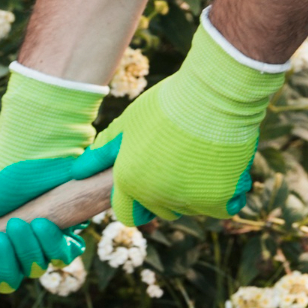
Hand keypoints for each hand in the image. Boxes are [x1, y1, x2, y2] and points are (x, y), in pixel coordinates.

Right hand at [0, 217, 86, 297]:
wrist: (30, 149)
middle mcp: (7, 251)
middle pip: (7, 282)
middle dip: (5, 263)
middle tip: (1, 236)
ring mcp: (35, 244)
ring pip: (36, 270)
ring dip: (29, 249)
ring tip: (24, 220)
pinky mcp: (63, 234)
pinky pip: (63, 256)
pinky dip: (54, 243)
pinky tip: (45, 222)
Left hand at [101, 18, 286, 225]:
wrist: (212, 94)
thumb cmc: (167, 104)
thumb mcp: (127, 124)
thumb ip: (103, 152)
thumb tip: (77, 173)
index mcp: (130, 181)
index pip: (129, 213)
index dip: (139, 201)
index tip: (154, 182)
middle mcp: (156, 197)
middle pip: (165, 211)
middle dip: (171, 194)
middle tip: (185, 161)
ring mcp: (188, 201)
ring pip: (195, 207)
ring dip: (202, 190)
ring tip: (206, 155)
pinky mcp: (218, 199)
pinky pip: (226, 207)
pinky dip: (231, 193)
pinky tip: (228, 169)